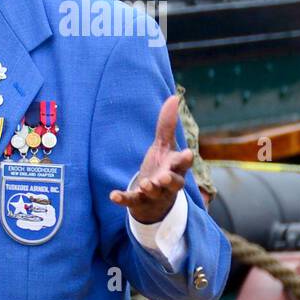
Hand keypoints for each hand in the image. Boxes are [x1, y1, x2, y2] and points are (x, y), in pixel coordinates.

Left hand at [109, 95, 193, 223]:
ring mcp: (154, 194)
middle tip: (164, 176)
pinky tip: (113, 195)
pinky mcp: (139, 202)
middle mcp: (168, 183)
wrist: (154, 199)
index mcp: (175, 167)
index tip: (187, 153)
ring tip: (145, 184)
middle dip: (170, 179)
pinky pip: (131, 201)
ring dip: (150, 188)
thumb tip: (174, 97)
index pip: (183, 163)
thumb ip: (167, 125)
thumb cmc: (162, 168)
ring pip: (155, 193)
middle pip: (175, 183)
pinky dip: (123, 199)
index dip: (185, 159)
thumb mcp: (164, 146)